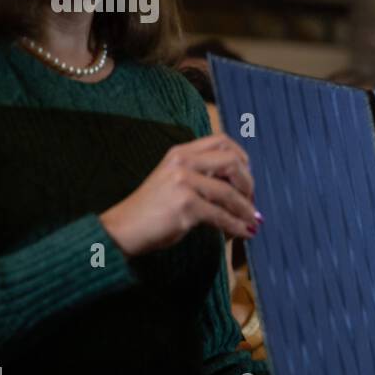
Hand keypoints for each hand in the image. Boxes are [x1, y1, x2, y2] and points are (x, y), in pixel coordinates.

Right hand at [100, 133, 257, 256]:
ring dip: (245, 210)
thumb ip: (201, 175)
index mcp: (180, 152)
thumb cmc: (151, 209)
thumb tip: (242, 188)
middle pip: (232, 163)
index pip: (222, 141)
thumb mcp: (174, 180)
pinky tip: (243, 232)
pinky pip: (221, 216)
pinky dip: (236, 226)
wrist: (123, 229)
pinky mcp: (186, 205)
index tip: (247, 177)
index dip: (242, 158)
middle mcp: (182, 162)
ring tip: (251, 221)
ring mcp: (184, 183)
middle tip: (251, 202)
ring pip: (230, 193)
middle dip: (248, 184)